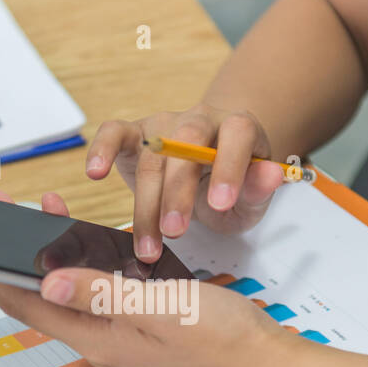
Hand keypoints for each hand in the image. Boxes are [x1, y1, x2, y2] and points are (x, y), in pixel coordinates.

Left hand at [0, 189, 291, 366]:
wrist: (263, 357)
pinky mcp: (139, 309)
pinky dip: (87, 250)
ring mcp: (119, 322)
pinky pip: (101, 278)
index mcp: (97, 337)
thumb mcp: (157, 308)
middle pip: (40, 290)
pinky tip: (86, 228)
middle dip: (10, 251)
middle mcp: (100, 332)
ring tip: (35, 205)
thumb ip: (102, 292)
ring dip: (49, 245)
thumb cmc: (219, 339)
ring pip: (70, 281)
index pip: (27, 303)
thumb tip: (47, 277)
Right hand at [84, 105, 288, 262]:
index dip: (229, 166)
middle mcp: (200, 120)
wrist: (210, 175)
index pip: (237, 134)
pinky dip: (102, 149)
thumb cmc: (233, 188)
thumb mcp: (254, 198)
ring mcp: (164, 125)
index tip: (221, 202)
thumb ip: (261, 188)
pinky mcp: (134, 134)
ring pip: (151, 157)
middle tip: (175, 231)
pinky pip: (114, 133)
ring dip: (146, 204)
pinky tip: (94, 172)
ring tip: (149, 246)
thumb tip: (273, 174)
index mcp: (238, 129)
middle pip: (186, 144)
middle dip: (178, 190)